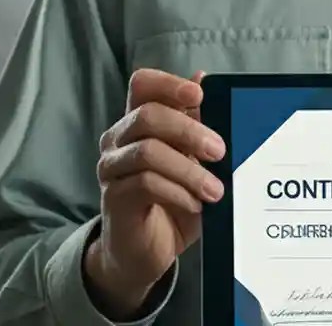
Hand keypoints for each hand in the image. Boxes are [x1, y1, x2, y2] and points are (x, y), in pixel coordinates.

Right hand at [83, 69, 225, 319]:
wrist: (146, 252)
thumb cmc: (174, 201)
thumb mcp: (195, 162)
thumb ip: (197, 124)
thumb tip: (203, 78)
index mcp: (138, 122)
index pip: (142, 84)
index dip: (168, 84)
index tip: (199, 95)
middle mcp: (119, 139)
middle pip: (147, 115)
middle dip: (189, 130)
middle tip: (219, 151)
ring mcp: (112, 168)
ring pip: (148, 152)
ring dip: (188, 170)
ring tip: (215, 190)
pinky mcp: (114, 197)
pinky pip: (145, 184)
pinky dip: (177, 192)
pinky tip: (196, 204)